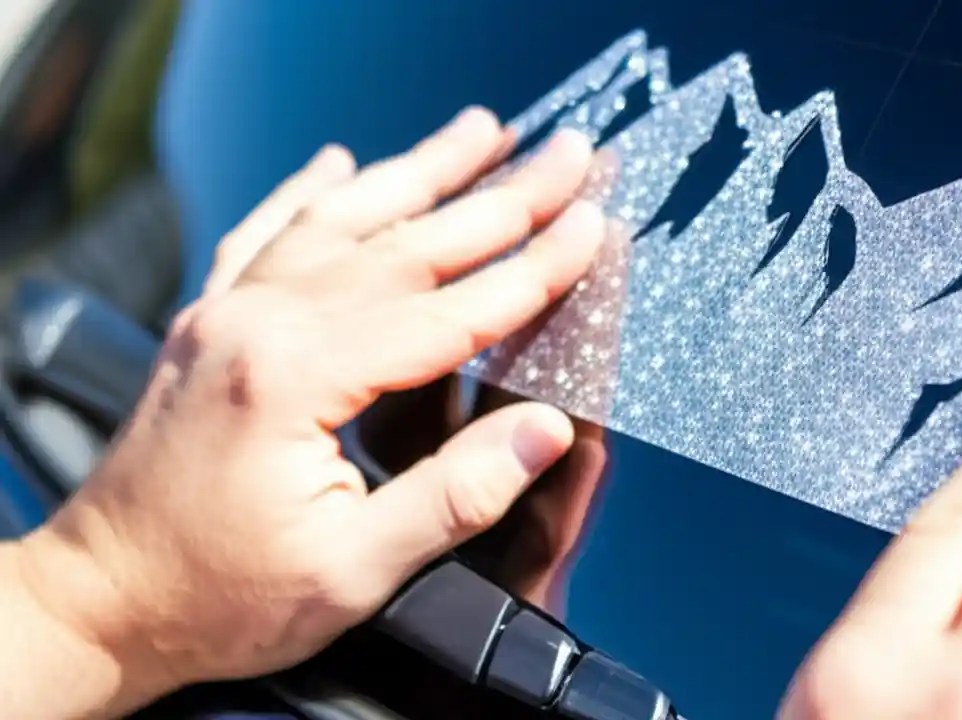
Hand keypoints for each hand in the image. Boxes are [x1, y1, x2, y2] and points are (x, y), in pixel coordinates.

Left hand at [14, 107, 604, 713]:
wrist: (98, 601)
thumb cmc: (220, 599)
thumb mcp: (353, 570)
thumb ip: (456, 495)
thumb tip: (546, 430)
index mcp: (297, 378)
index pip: (448, 309)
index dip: (531, 269)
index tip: (591, 226)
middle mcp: (258, 322)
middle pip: (405, 243)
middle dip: (499, 196)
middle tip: (566, 153)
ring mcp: (226, 314)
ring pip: (340, 218)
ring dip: (419, 169)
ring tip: (481, 130)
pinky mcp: (206, 324)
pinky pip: (265, 233)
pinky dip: (310, 191)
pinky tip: (341, 160)